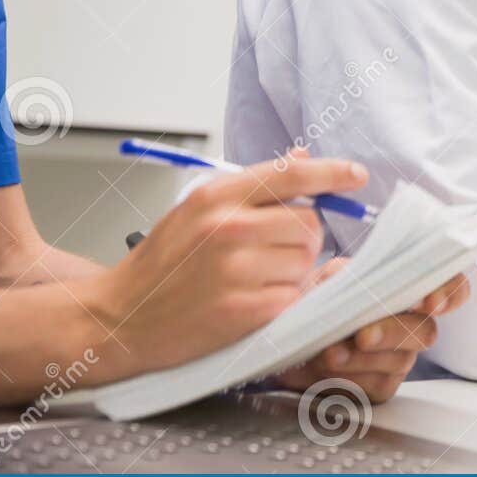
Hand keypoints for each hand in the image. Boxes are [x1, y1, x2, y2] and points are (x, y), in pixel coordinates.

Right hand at [89, 150, 366, 377]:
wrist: (120, 318)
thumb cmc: (162, 262)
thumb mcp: (197, 209)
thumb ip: (252, 185)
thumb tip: (303, 158)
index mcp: (216, 197)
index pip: (292, 175)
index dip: (332, 173)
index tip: (357, 175)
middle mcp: (227, 229)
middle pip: (310, 221)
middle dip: (305, 236)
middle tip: (277, 249)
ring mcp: (235, 271)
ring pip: (307, 260)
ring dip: (295, 269)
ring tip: (258, 276)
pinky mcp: (243, 311)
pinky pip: (295, 295)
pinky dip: (285, 298)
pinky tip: (255, 299)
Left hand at [274, 264, 471, 402]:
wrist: (286, 335)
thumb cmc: (317, 299)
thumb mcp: (328, 276)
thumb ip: (347, 273)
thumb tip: (360, 283)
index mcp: (407, 290)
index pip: (451, 287)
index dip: (450, 293)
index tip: (430, 302)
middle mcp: (412, 325)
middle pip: (425, 330)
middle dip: (392, 332)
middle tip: (362, 335)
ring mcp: (400, 358)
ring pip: (399, 361)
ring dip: (361, 358)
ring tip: (328, 353)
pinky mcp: (382, 386)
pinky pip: (376, 386)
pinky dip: (349, 378)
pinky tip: (327, 371)